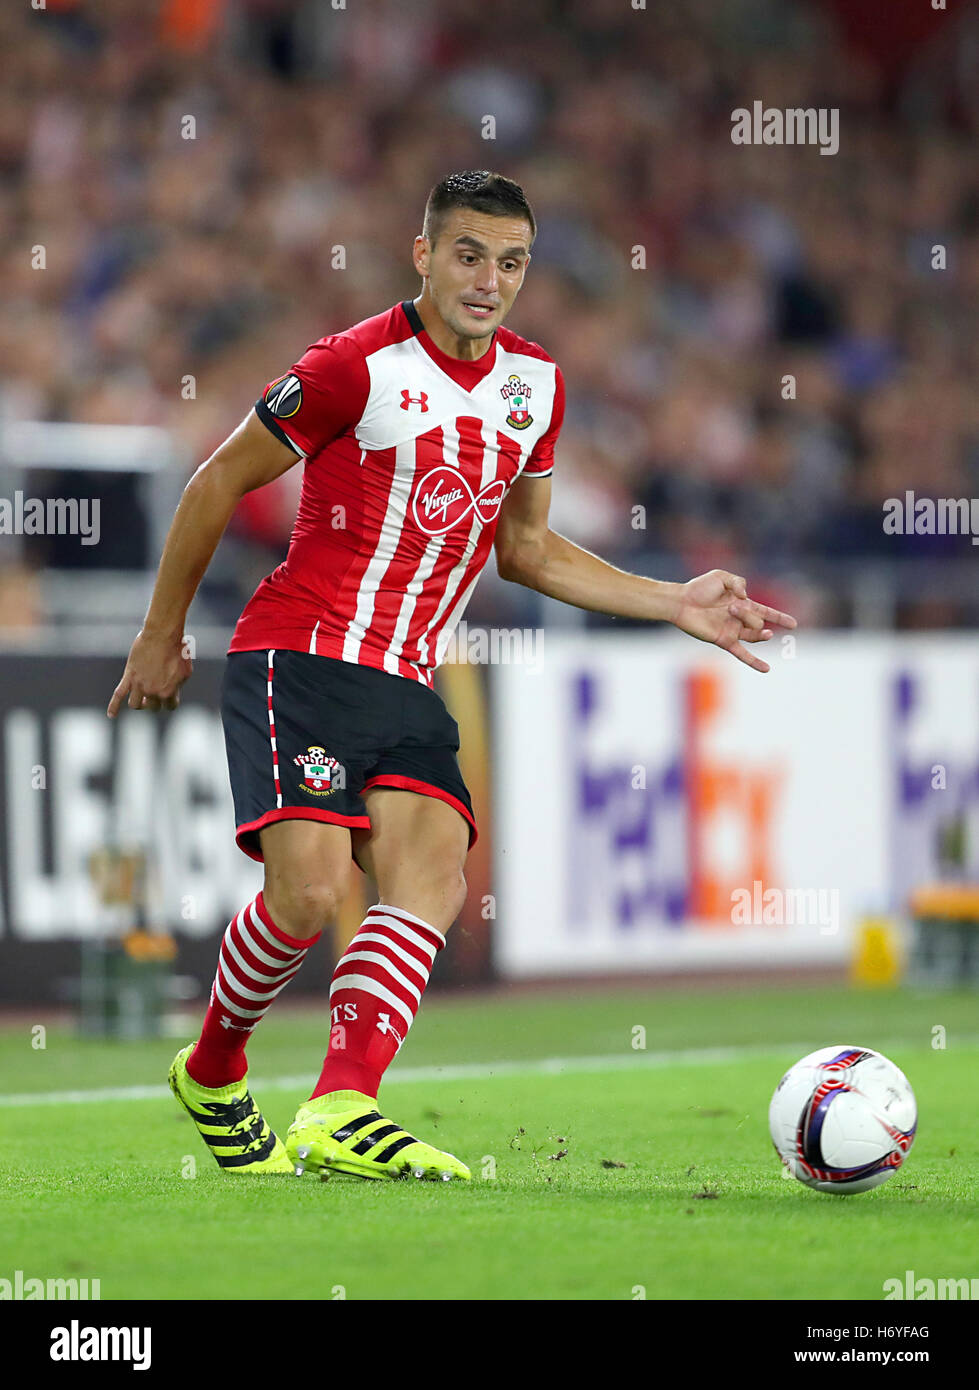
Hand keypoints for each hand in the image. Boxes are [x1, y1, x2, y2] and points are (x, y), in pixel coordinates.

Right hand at [107, 627, 192, 715]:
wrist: (162, 635)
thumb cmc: (177, 650)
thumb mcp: (186, 670)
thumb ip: (179, 684)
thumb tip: (174, 691)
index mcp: (169, 691)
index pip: (169, 706)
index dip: (170, 701)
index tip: (170, 694)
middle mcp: (153, 692)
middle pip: (152, 707)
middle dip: (155, 701)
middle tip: (156, 691)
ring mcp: (139, 685)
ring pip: (135, 704)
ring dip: (139, 703)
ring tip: (142, 697)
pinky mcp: (129, 677)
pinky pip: (118, 695)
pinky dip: (113, 706)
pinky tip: (111, 715)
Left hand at [670, 569, 796, 672]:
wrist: (681, 602)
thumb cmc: (699, 588)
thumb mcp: (722, 577)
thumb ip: (739, 582)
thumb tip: (746, 598)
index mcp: (742, 604)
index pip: (766, 612)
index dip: (780, 617)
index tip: (794, 624)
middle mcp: (740, 619)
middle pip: (758, 620)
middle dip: (748, 613)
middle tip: (730, 607)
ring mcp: (733, 631)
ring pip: (754, 633)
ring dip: (750, 627)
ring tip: (733, 613)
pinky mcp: (724, 640)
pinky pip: (742, 654)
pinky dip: (754, 661)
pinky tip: (767, 669)